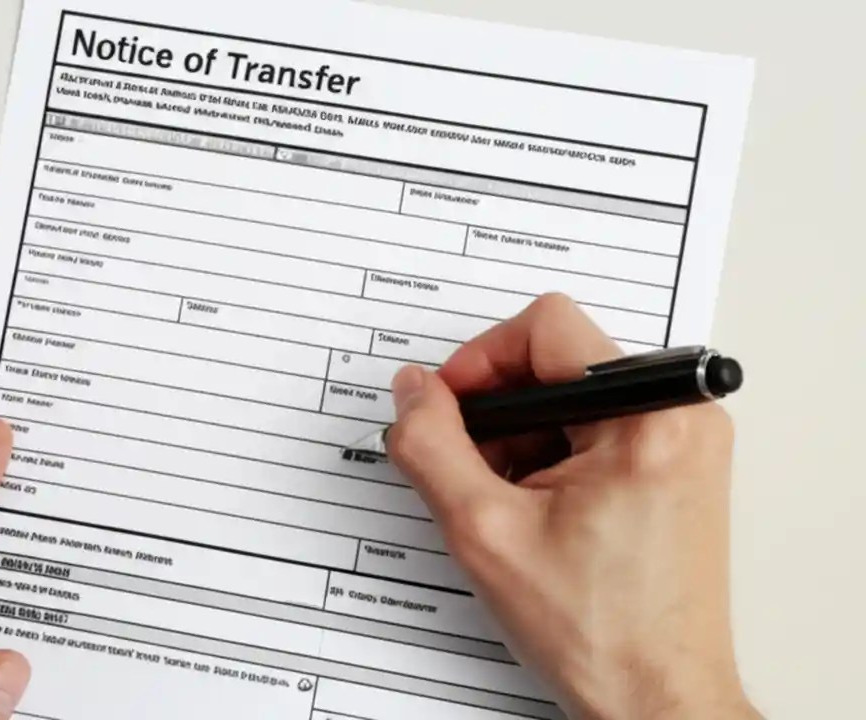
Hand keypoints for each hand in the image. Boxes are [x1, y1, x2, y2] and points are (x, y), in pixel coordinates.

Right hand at [388, 295, 760, 719]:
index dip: (478, 361)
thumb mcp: (483, 531)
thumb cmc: (598, 632)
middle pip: (558, 359)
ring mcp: (685, 442)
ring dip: (522, 439)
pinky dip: (552, 457)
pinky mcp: (676, 466)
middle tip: (476, 473)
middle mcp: (681, 416)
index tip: (449, 410)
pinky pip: (597, 428)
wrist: (656, 698)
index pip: (545, 326)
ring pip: (573, 397)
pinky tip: (538, 511)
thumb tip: (413, 392)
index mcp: (648, 418)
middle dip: (499, 412)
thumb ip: (431, 446)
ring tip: (510, 504)